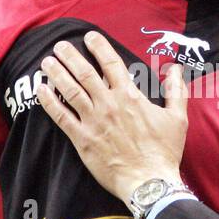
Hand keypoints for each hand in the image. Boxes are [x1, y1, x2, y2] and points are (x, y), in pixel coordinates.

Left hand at [36, 30, 187, 204]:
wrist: (149, 182)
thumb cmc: (164, 152)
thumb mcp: (178, 118)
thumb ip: (176, 91)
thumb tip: (175, 69)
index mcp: (130, 96)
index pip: (111, 63)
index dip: (99, 47)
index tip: (89, 37)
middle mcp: (108, 104)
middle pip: (85, 73)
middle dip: (70, 56)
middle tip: (60, 45)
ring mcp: (93, 121)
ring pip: (70, 90)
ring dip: (57, 73)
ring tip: (47, 62)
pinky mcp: (82, 140)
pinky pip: (61, 117)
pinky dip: (49, 102)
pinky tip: (40, 90)